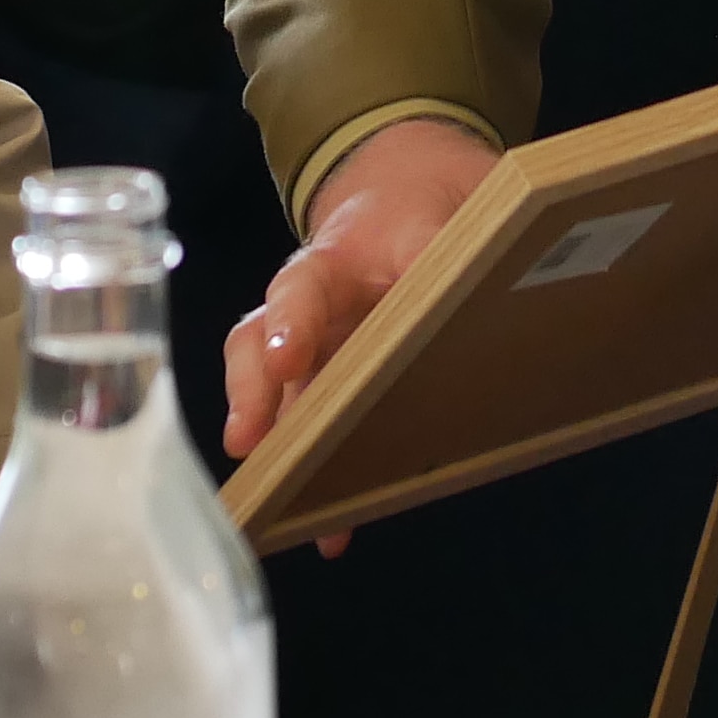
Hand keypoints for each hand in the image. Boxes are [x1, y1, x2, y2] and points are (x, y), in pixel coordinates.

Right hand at [226, 116, 495, 521]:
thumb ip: (452, 250)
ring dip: (279, 447)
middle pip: (260, 344)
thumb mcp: (450, 212)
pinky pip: (312, 426)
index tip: (285, 354)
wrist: (410, 192)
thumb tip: (467, 289)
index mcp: (335, 258)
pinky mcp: (330, 382)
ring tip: (283, 503)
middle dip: (255, 395)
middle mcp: (308, 308)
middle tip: (250, 440)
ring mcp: (314, 349)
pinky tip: (331, 526)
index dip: (292, 320)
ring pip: (276, 395)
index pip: (303, 285)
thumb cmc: (422, 207)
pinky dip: (316, 474)